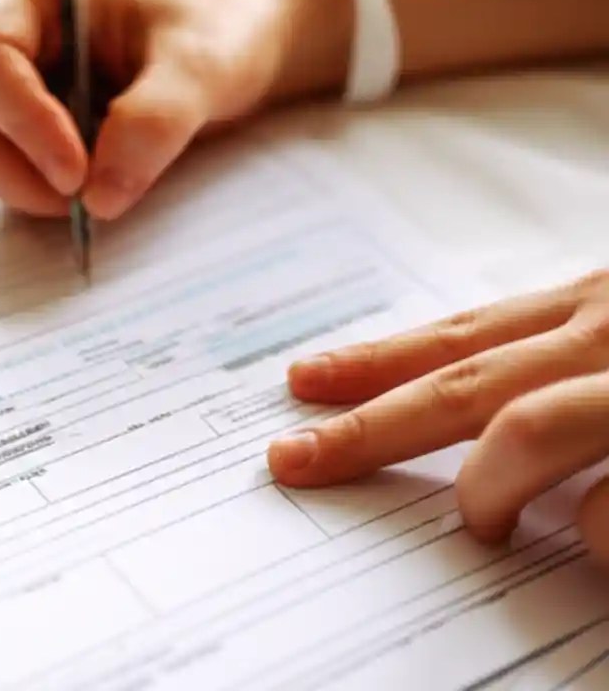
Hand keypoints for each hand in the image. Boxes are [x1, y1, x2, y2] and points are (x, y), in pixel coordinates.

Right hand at [0, 0, 347, 220]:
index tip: (75, 172)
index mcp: (37, 2)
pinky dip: (48, 198)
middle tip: (85, 198)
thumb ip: (154, 121)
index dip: (19, 120)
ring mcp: (16, 98)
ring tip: (103, 192)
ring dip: (32, 190)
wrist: (239, 40)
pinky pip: (14, 179)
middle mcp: (13, 50)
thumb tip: (99, 198)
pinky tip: (102, 188)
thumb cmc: (216, 25)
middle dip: (19, 171)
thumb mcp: (202, 63)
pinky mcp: (32, 140)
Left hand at [268, 270, 608, 562]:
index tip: (302, 380)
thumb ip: (565, 372)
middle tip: (292, 462)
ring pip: (527, 430)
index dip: (376, 363)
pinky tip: (605, 559)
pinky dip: (596, 539)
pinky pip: (605, 511)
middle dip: (366, 430)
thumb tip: (490, 429)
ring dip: (487, 488)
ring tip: (486, 528)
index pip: (465, 337)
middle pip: (461, 385)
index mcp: (600, 310)